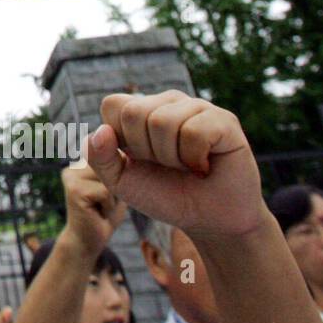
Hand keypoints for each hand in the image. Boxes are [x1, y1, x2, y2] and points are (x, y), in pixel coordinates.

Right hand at [58, 163, 125, 258]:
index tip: (108, 197)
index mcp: (84, 161)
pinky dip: (109, 206)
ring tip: (102, 208)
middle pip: (115, 167)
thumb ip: (117, 169)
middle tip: (105, 205)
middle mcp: (75, 164)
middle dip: (118, 189)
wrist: (87, 242)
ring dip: (114, 198)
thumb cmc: (105, 216)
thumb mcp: (117, 188)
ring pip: (111, 179)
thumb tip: (113, 156)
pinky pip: (105, 192)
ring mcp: (71, 175)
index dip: (122, 181)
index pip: (117, 158)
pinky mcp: (73, 189)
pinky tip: (98, 213)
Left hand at [87, 90, 266, 241]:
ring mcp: (196, 107)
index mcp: (141, 110)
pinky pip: (194, 132)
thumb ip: (99, 157)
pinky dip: (195, 158)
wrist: (208, 220)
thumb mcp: (121, 181)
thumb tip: (100, 131)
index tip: (139, 158)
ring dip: (171, 158)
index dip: (121, 139)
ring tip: (187, 166)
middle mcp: (168, 102)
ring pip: (162, 122)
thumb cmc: (165, 195)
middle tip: (167, 165)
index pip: (113, 105)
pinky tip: (205, 165)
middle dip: (145, 151)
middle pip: (134, 112)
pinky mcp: (223, 119)